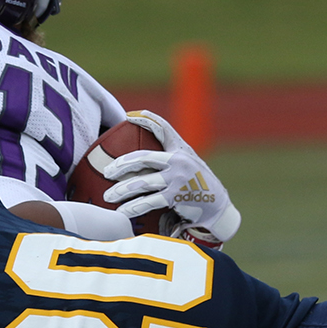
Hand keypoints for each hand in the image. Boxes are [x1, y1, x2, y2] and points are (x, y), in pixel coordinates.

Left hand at [100, 110, 241, 246]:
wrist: (219, 207)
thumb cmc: (199, 185)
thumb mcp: (189, 164)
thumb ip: (171, 158)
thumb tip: (142, 160)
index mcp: (181, 150)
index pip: (163, 129)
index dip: (146, 119)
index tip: (129, 115)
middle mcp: (179, 161)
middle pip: (143, 158)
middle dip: (121, 164)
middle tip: (107, 171)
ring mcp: (178, 179)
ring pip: (143, 182)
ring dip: (122, 190)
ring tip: (108, 196)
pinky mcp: (177, 197)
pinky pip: (149, 202)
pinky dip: (134, 208)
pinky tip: (122, 211)